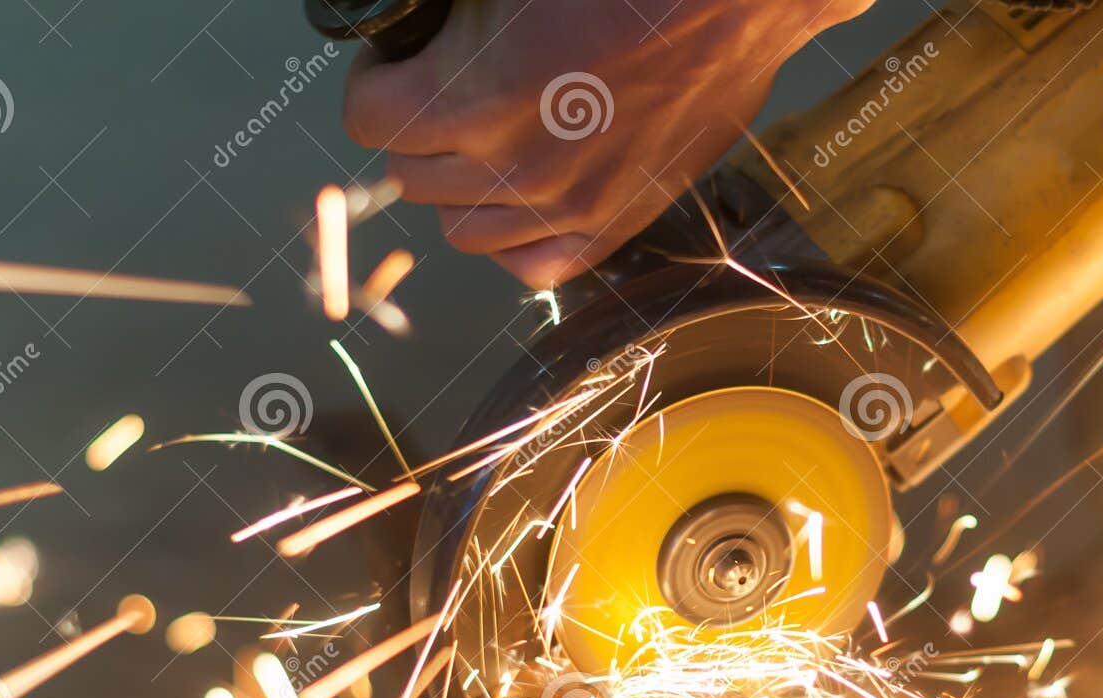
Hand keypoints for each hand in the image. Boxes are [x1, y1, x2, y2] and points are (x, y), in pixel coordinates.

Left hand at [342, 0, 872, 287]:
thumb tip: (415, 29)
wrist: (733, 0)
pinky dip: (513, 239)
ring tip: (483, 146)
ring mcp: (564, 206)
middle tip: (441, 96)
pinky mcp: (611, 225)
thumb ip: (449, 21)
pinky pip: (531, 266)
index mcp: (473, 98)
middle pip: (411, 176)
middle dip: (415, 132)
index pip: (369, 121)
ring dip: (459, 188)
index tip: (397, 65)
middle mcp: (513, 166)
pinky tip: (520, 196)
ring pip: (462, 228)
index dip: (376, 84)